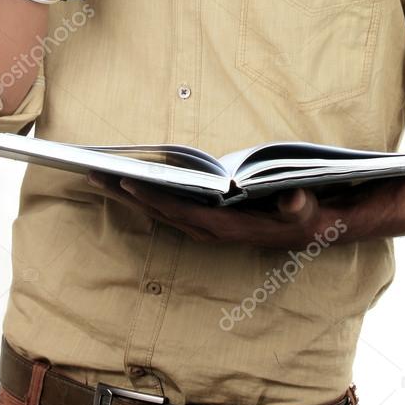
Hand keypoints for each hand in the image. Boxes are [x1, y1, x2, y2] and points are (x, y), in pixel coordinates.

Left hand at [86, 173, 328, 248]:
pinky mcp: (206, 221)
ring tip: (99, 177)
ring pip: (159, 212)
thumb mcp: (306, 208)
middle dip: (126, 194)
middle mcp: (210, 230)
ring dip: (129, 196)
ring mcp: (205, 226)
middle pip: (160, 212)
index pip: (182, 211)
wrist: (311, 228)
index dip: (154, 198)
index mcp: (227, 227)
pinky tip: (128, 185)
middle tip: (93, 174)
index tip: (127, 182)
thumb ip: (298, 204)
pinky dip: (145, 197)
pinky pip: (168, 209)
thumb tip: (294, 197)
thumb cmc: (304, 213)